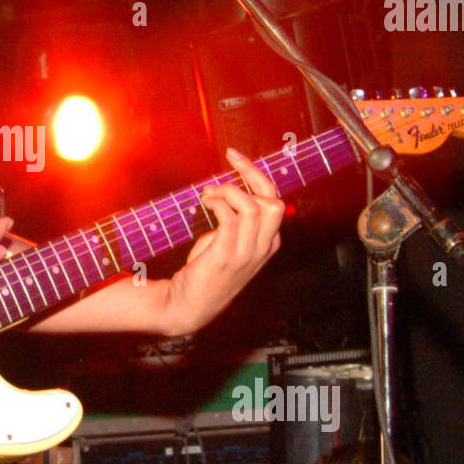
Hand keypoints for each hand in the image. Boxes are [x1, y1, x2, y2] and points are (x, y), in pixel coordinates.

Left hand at [158, 148, 283, 333]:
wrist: (188, 306)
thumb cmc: (204, 272)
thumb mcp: (227, 244)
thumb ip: (235, 222)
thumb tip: (224, 192)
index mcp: (268, 244)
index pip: (275, 201)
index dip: (255, 176)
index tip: (234, 158)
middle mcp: (262, 248)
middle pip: (274, 202)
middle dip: (252, 175)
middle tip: (229, 161)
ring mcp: (246, 254)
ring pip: (254, 207)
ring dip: (229, 191)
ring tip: (209, 193)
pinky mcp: (226, 256)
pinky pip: (230, 218)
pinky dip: (218, 203)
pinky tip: (205, 202)